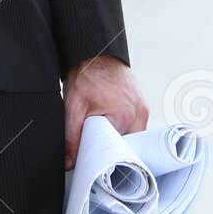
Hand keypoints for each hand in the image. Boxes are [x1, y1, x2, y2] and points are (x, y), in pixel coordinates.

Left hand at [62, 55, 148, 170]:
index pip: (119, 153)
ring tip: (102, 128)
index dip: (104, 158)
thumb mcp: (73, 105)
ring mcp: (142, 109)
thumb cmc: (88, 73)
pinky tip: (110, 121)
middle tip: (95, 142)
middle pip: (127, 146)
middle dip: (111, 149)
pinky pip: (133, 126)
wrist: (97, 52)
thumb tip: (70, 161)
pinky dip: (121, 127)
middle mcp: (139, 113)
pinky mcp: (141, 105)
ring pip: (131, 137)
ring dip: (117, 137)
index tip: (94, 157)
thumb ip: (71, 137)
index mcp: (125, 116)